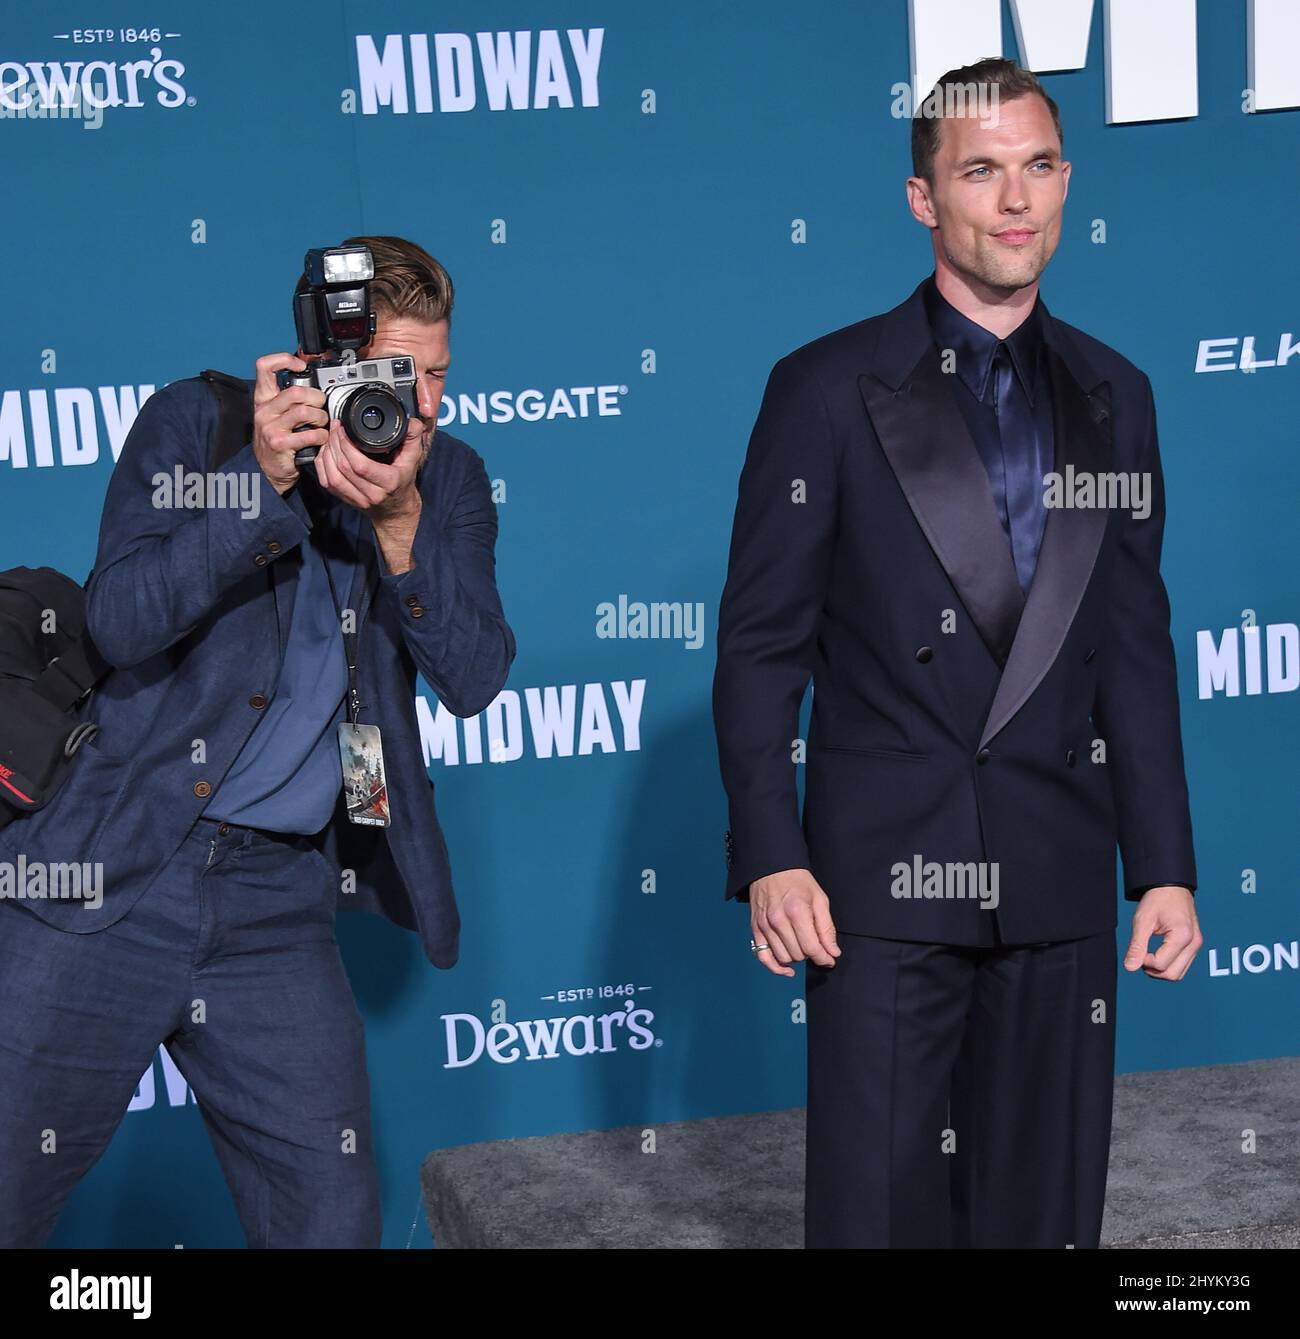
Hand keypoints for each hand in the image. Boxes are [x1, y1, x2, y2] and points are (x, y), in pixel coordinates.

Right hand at [252, 353, 327, 494]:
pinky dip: (321, 436)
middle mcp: (264, 410)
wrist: (267, 470)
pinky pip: (309, 434)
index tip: (300, 366)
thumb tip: (314, 384)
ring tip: (321, 424)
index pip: (264, 366)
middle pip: (296, 391)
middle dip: (317, 397)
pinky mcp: (280, 443)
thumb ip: (289, 399)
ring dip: (321, 418)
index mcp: (263, 398)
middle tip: (321, 406)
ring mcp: (270, 427)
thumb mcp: (276, 415)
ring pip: (304, 411)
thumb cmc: (277, 439)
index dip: (284, 359)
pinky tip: (320, 439)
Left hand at [311, 413, 422, 521]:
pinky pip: (326, 482)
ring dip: (327, 454)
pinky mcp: (345, 500)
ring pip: (332, 476)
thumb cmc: (403, 483)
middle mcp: (371, 494)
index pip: (361, 466)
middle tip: (335, 428)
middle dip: (335, 444)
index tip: (344, 429)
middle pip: (343, 468)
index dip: (347, 445)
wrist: (396, 511)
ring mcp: (357, 499)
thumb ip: (413, 439)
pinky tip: (326, 452)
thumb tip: (411, 422)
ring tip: (330, 438)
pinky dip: (323, 465)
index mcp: (388, 483)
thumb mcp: (412, 461)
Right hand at [749, 868, 840, 976]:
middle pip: (798, 954)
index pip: (812, 948)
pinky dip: (775, 967)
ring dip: (796, 957)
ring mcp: (765, 926)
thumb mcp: (820, 899)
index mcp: (797, 911)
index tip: (830, 959)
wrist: (772, 868)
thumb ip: (827, 928)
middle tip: (816, 945)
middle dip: (811, 954)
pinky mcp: (756, 929)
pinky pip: (763, 957)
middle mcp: (778, 920)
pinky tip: (787, 969)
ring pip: (783, 958)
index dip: (824, 957)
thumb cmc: (798, 881)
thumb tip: (833, 952)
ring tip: (801, 945)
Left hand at [1124, 885, 1201, 979]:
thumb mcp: (1142, 921)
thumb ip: (1137, 946)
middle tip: (1141, 955)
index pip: (1161, 964)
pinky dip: (1168, 965)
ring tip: (1148, 954)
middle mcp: (1194, 943)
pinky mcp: (1194, 945)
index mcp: (1182, 936)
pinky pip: (1182, 965)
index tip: (1138, 949)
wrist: (1171, 886)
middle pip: (1172, 975)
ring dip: (1160, 970)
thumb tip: (1130, 967)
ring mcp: (1196, 945)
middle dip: (1152, 970)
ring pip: (1178, 974)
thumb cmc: (1157, 899)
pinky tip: (1157, 953)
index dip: (1144, 962)